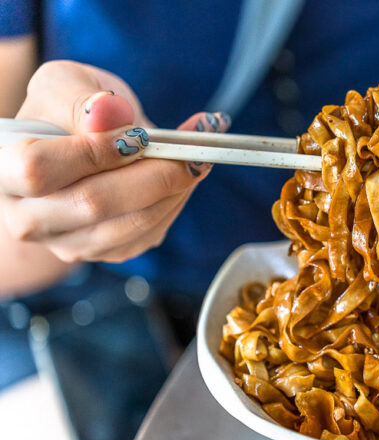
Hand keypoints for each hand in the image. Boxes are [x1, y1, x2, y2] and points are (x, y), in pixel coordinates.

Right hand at [0, 60, 229, 262]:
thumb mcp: (66, 84)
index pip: (39, 170)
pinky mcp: (105, 252)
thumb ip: (81, 98)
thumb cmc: (68, 110)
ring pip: (129, 225)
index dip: (92, 153)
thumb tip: (106, 114)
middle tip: (191, 148)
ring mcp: (67, 242)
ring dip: (174, 190)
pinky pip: (149, 234)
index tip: (138, 135)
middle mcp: (26, 217)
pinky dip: (177, 203)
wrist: (81, 145)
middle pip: (92, 204)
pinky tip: (186, 177)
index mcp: (2, 169)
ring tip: (196, 157)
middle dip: (153, 173)